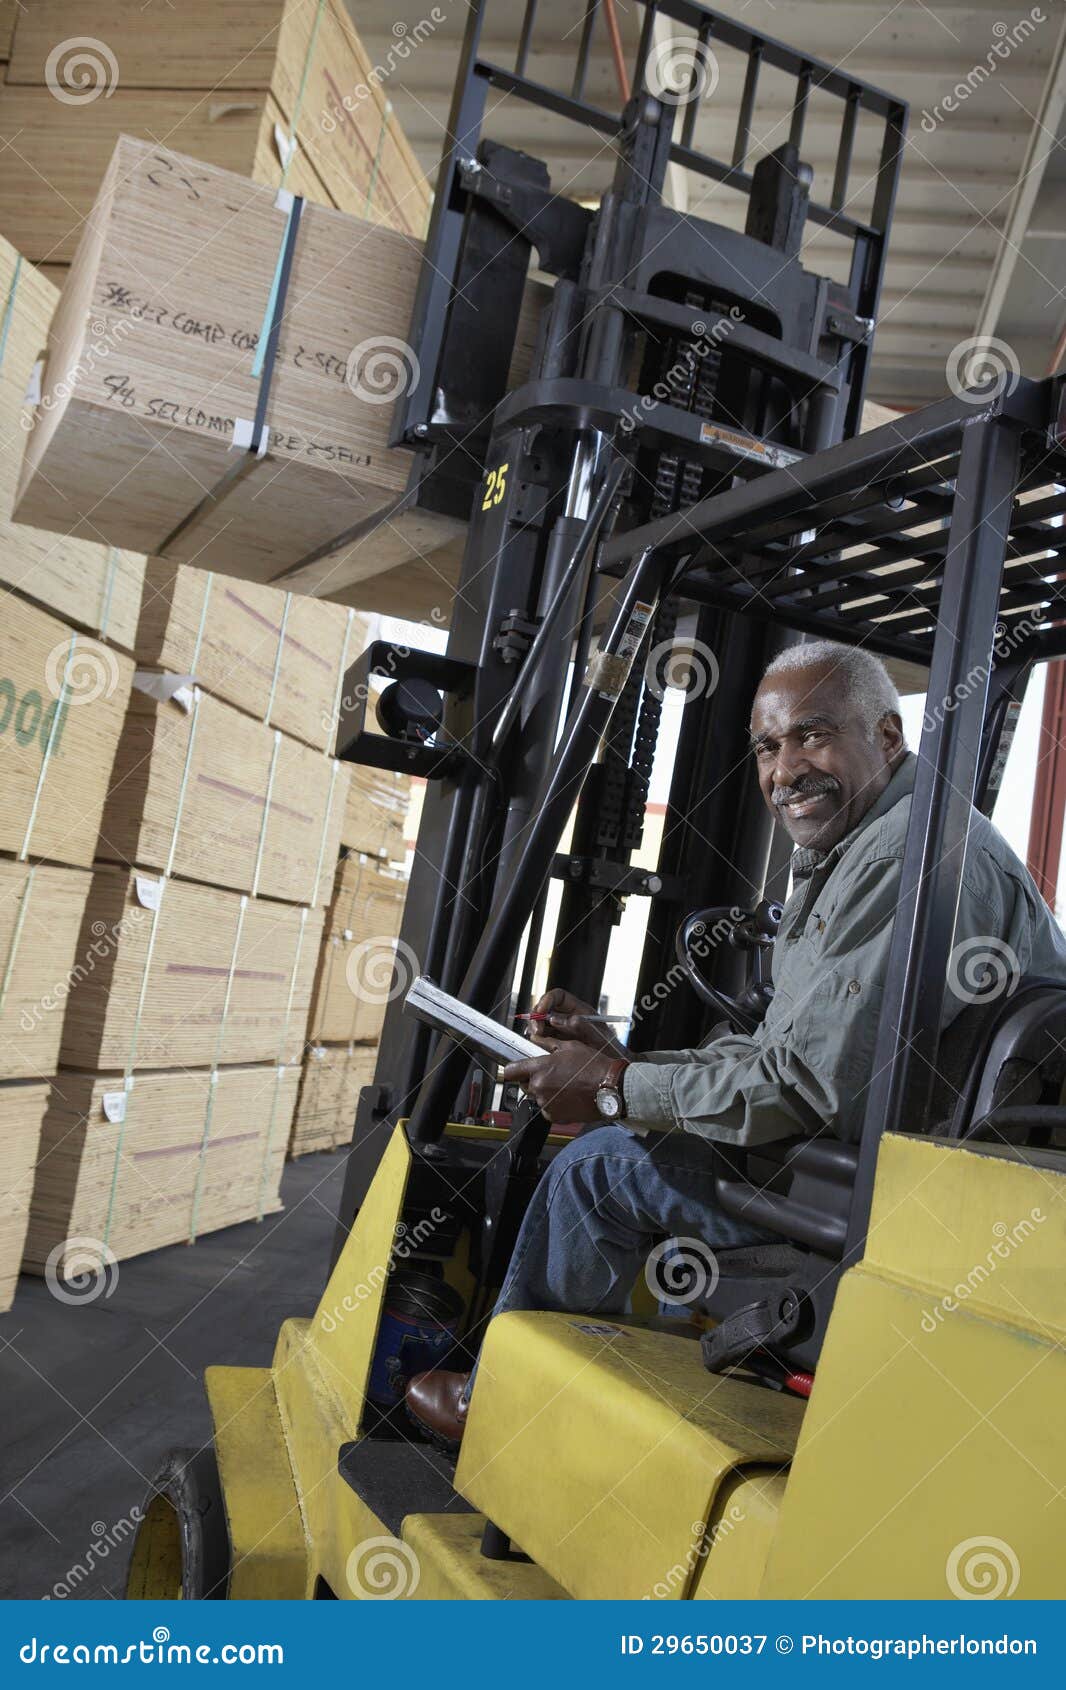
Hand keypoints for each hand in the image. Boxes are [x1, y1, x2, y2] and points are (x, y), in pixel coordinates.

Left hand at [503, 1039, 617, 1123]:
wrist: (610, 1088)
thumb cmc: (592, 1066)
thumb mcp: (570, 1047)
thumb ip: (548, 1043)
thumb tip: (536, 1039)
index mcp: (539, 1068)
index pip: (510, 1071)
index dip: (513, 1070)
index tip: (517, 1069)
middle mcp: (539, 1087)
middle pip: (524, 1084)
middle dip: (533, 1079)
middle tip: (551, 1074)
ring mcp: (545, 1103)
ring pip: (537, 1097)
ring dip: (545, 1092)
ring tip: (564, 1085)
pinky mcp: (554, 1116)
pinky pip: (547, 1109)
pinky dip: (554, 1104)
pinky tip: (568, 1096)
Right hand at [528, 987, 626, 1057]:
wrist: (610, 1067)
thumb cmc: (608, 1048)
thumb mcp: (596, 1034)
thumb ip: (578, 1025)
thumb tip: (556, 1019)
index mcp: (577, 1009)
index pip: (558, 997)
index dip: (547, 1000)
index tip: (541, 1010)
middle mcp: (566, 1017)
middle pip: (544, 1009)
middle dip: (536, 1017)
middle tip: (536, 1031)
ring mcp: (560, 1030)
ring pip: (540, 1024)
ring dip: (535, 1030)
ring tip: (536, 1039)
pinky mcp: (555, 1043)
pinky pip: (541, 1039)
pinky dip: (536, 1041)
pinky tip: (538, 1047)